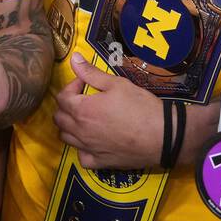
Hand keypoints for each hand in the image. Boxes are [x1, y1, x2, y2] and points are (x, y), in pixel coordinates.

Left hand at [55, 53, 161, 169]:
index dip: (72, 86)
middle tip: (83, 99)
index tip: (85, 83)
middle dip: (67, 105)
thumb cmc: (140, 106)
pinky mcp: (100, 162)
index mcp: (82, 110)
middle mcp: (80, 131)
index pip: (62, 97)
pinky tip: (92, 141)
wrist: (161, 135)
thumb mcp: (116, 84)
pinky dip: (82, 148)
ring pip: (66, 137)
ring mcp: (88, 148)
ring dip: (70, 125)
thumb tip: (74, 58)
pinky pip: (81, 157)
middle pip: (59, 118)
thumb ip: (91, 73)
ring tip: (86, 118)